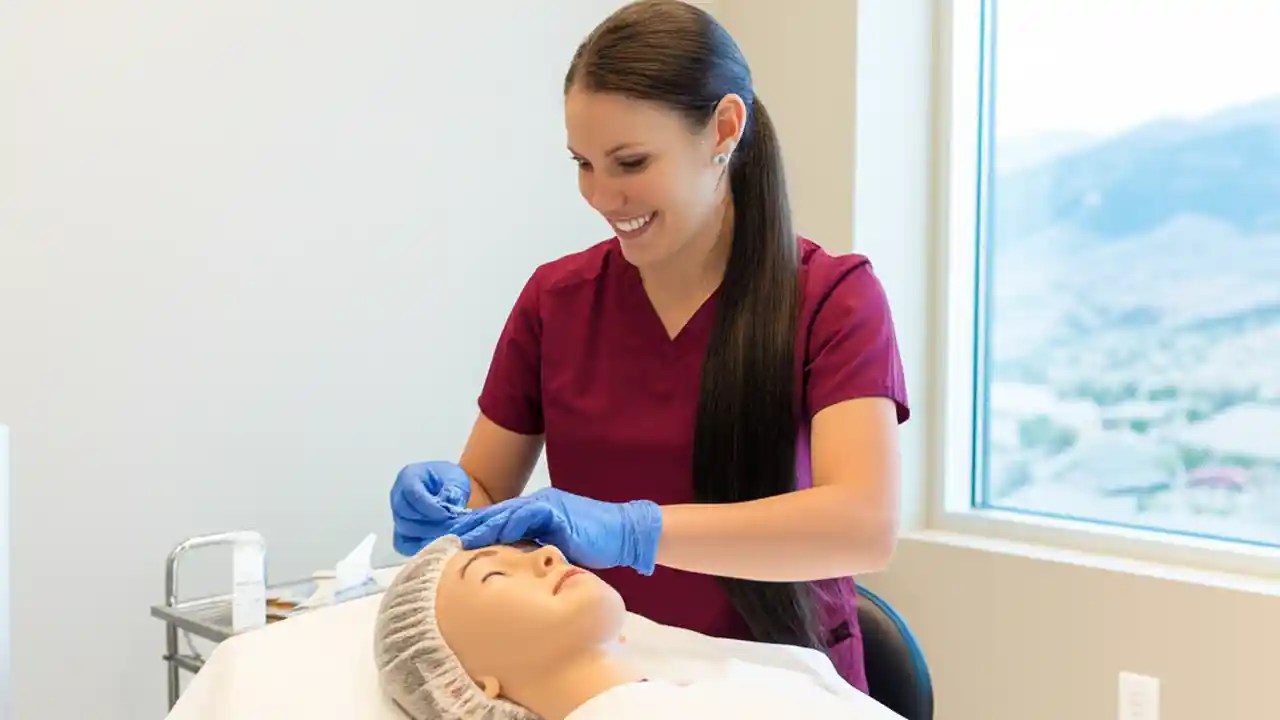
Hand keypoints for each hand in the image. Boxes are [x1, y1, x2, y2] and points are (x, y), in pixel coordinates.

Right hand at [389, 461, 472, 555]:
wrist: (447, 487)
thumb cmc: (450, 480)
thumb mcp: (456, 480)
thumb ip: (452, 493)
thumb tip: (450, 512)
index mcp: (409, 476)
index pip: (413, 494)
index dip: (430, 507)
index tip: (448, 515)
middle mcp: (398, 495)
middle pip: (406, 514)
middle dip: (430, 524)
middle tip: (450, 530)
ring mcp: (397, 514)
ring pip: (405, 530)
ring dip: (426, 536)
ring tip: (447, 538)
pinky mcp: (400, 530)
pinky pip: (403, 543)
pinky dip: (418, 547)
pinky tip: (437, 547)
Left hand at [451, 487, 662, 574]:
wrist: (624, 533)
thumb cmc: (594, 544)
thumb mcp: (558, 548)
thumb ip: (536, 551)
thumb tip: (513, 571)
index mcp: (536, 511)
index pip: (500, 520)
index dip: (477, 530)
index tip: (453, 542)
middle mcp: (538, 504)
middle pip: (497, 514)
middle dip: (471, 526)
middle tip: (445, 539)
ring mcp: (547, 505)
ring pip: (506, 512)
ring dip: (481, 525)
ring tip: (458, 537)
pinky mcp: (556, 510)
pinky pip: (525, 515)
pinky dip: (504, 523)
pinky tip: (488, 533)